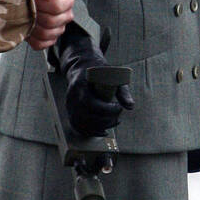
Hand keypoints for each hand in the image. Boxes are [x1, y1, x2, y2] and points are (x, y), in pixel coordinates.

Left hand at [27, 0, 74, 49]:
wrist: (28, 0)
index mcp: (67, 0)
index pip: (56, 6)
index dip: (40, 3)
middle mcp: (67, 16)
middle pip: (50, 21)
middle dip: (34, 14)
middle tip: (26, 7)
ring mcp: (59, 30)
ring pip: (45, 34)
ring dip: (32, 26)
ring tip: (25, 17)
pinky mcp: (50, 41)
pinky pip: (40, 44)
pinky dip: (30, 38)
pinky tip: (27, 28)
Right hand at [55, 22, 133, 136]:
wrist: (81, 67)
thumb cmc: (99, 70)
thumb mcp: (112, 75)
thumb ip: (122, 90)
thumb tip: (130, 106)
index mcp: (80, 85)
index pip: (89, 103)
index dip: (105, 109)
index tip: (119, 108)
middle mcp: (72, 97)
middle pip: (86, 116)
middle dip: (105, 120)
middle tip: (118, 117)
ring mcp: (69, 106)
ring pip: (82, 124)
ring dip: (100, 127)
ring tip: (114, 122)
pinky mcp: (71, 112)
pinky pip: (78, 127)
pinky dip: (92, 132)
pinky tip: (104, 131)